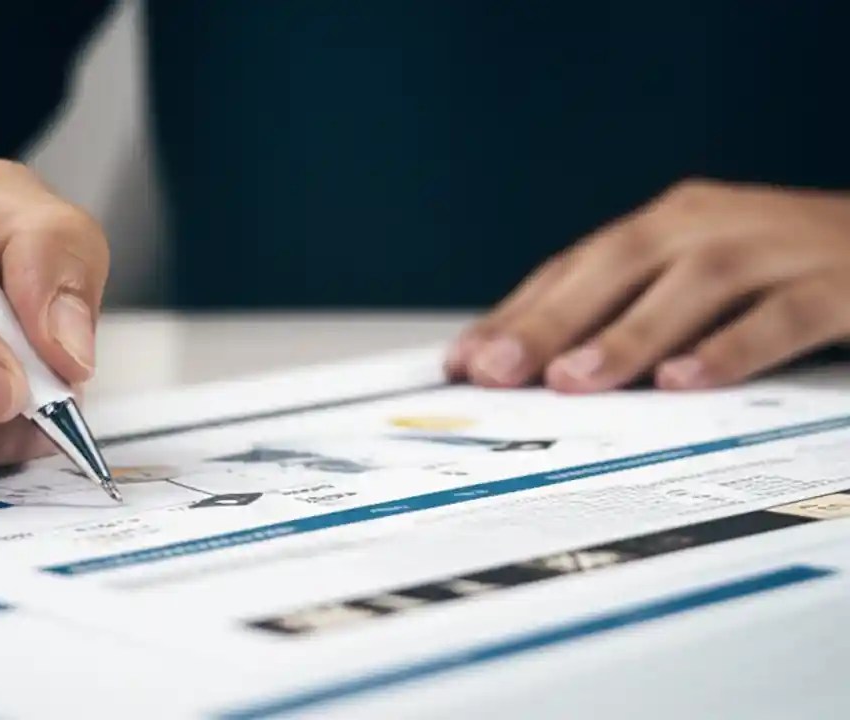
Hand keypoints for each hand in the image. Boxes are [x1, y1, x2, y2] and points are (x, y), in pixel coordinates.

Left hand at [445, 179, 849, 391]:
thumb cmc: (787, 271)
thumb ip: (630, 317)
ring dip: (628, 333)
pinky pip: (783, 313)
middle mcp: (712, 225)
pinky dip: (732, 346)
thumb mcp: (700, 285)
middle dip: (549, 321)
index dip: (515, 313)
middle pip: (617, 266)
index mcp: (671, 225)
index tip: (461, 362)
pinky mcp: (840, 281)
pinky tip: (687, 381)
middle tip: (494, 372)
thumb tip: (542, 372)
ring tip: (573, 379)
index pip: (575, 268)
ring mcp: (777, 248)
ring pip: (692, 283)